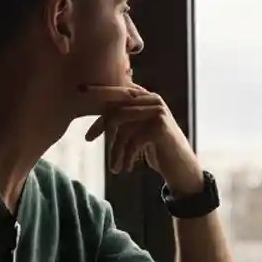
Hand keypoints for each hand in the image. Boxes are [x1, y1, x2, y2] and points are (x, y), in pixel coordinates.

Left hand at [80, 83, 203, 193]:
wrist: (181, 167)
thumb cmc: (156, 149)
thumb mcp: (138, 131)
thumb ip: (124, 119)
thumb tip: (98, 119)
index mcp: (146, 96)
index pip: (119, 93)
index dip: (100, 94)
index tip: (80, 93)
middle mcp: (152, 99)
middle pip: (117, 106)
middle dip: (101, 124)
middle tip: (88, 138)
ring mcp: (157, 111)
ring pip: (123, 127)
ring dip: (116, 150)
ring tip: (114, 167)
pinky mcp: (159, 127)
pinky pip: (132, 140)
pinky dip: (126, 156)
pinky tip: (125, 168)